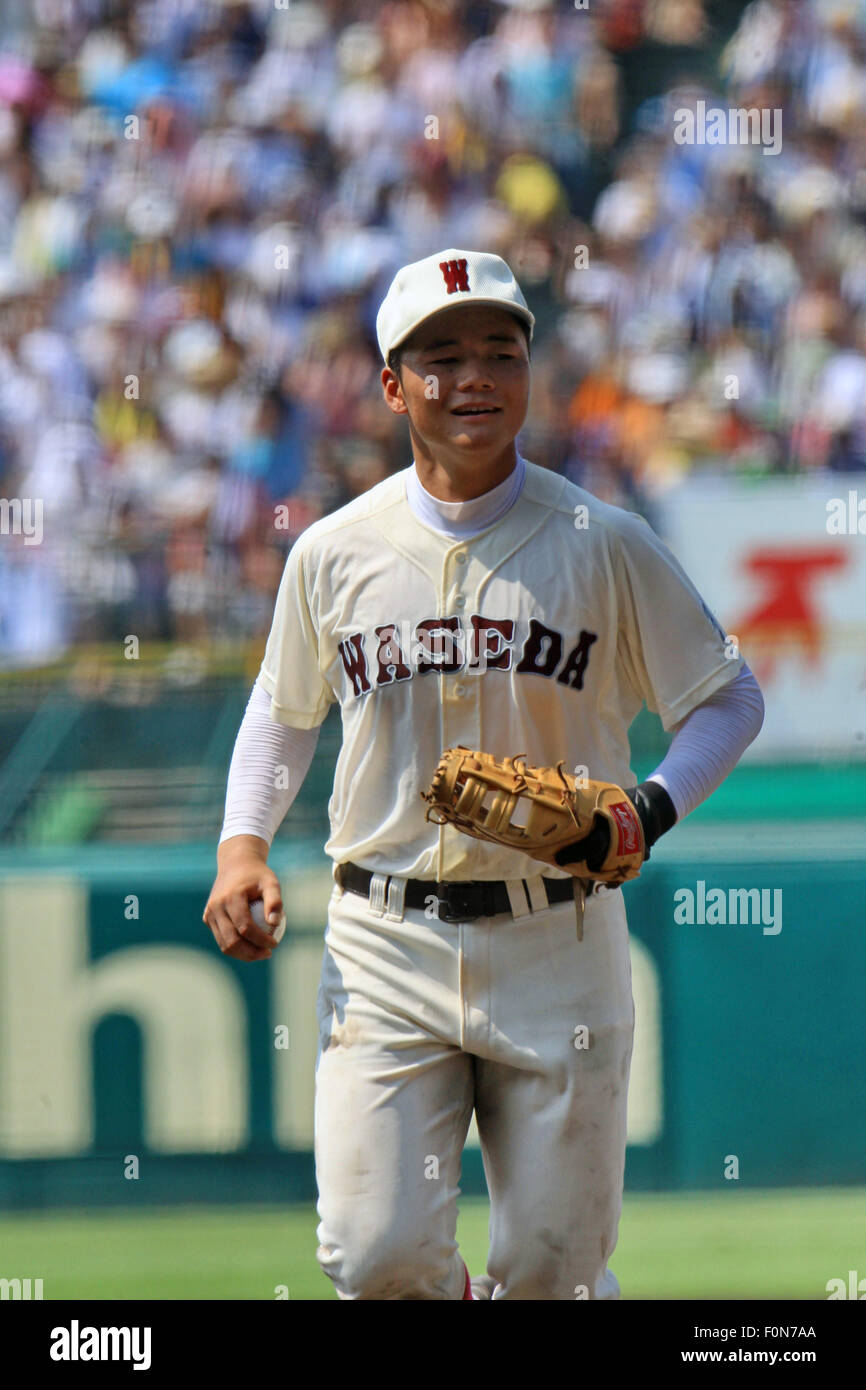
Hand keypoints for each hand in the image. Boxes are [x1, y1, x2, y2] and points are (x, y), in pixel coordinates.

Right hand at [203, 835, 283, 961]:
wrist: (236, 864)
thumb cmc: (257, 875)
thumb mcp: (271, 883)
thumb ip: (275, 901)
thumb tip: (275, 924)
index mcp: (230, 897)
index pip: (245, 928)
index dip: (260, 940)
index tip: (274, 944)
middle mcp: (216, 906)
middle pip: (232, 940)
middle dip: (251, 953)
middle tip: (268, 953)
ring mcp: (209, 913)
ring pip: (224, 944)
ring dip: (243, 954)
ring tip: (261, 953)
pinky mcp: (208, 917)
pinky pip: (221, 938)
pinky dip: (235, 946)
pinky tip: (252, 946)